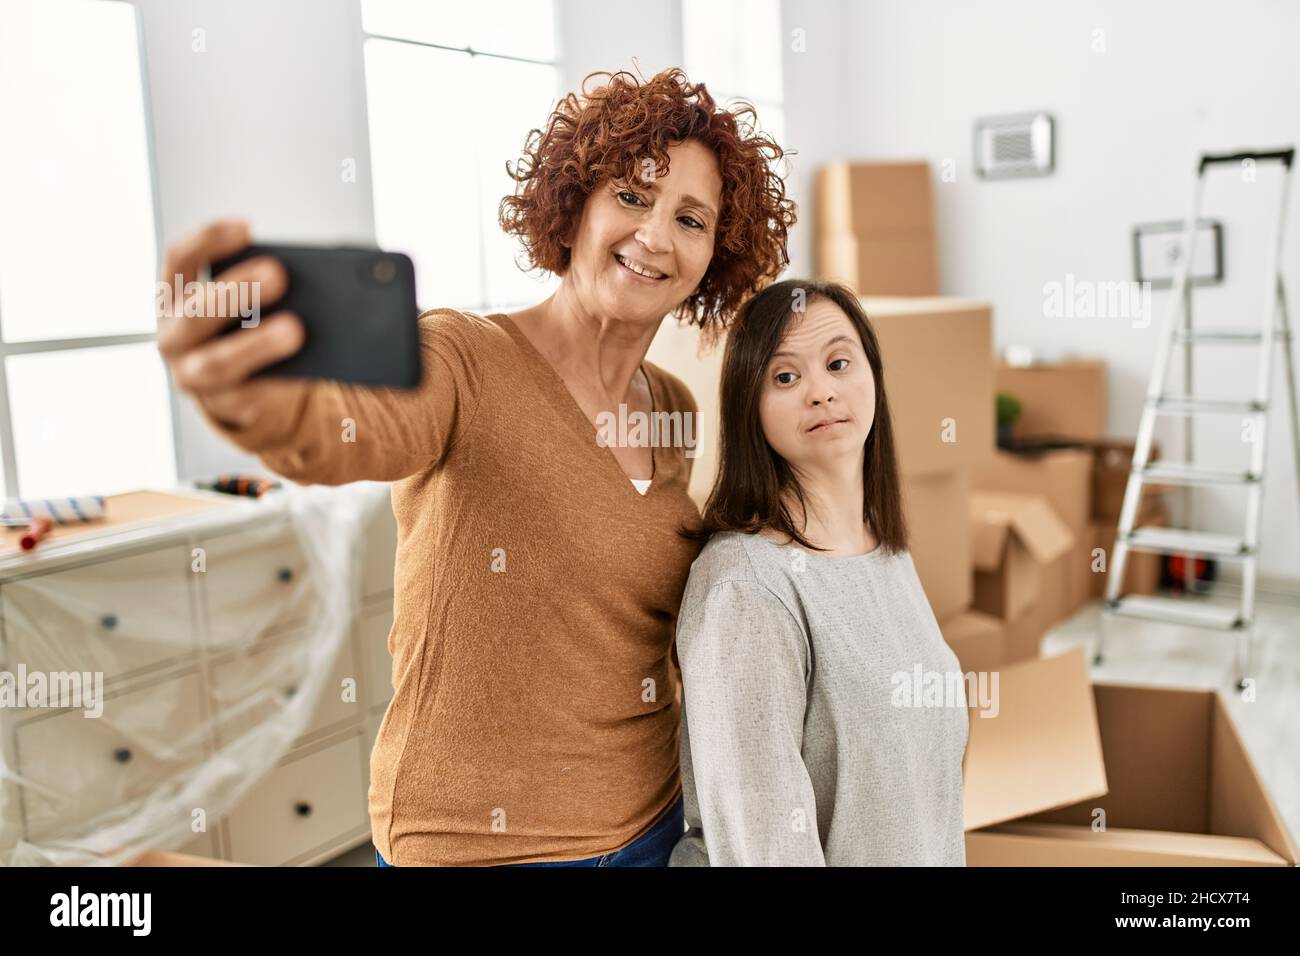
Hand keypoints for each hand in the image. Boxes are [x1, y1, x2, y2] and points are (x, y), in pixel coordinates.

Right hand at [156, 219, 307, 432]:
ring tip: (295, 328)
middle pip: (198, 311)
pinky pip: (248, 396)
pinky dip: (277, 382)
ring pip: (219, 362)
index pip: (179, 260)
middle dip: (238, 291)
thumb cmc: (249, 325)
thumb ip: (272, 283)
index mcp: (175, 296)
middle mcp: (173, 335)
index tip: (246, 227)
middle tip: (278, 274)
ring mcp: (192, 375)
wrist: (243, 386)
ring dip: (257, 344)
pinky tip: (306, 370)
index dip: (208, 242)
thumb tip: (326, 273)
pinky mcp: (223, 406)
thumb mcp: (251, 300)